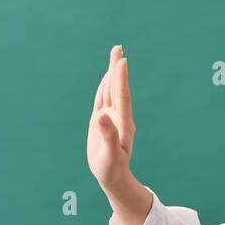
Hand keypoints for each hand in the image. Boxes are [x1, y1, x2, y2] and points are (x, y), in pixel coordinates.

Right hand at [87, 45, 135, 191]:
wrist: (112, 177)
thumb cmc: (112, 169)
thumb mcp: (110, 155)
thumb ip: (107, 135)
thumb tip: (101, 115)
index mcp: (123, 124)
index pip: (122, 97)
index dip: (121, 79)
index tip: (122, 61)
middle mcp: (119, 117)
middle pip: (118, 88)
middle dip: (117, 68)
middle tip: (118, 48)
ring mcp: (111, 118)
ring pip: (111, 91)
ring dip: (112, 73)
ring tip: (115, 56)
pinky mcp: (102, 121)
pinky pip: (103, 99)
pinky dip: (104, 86)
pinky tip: (106, 77)